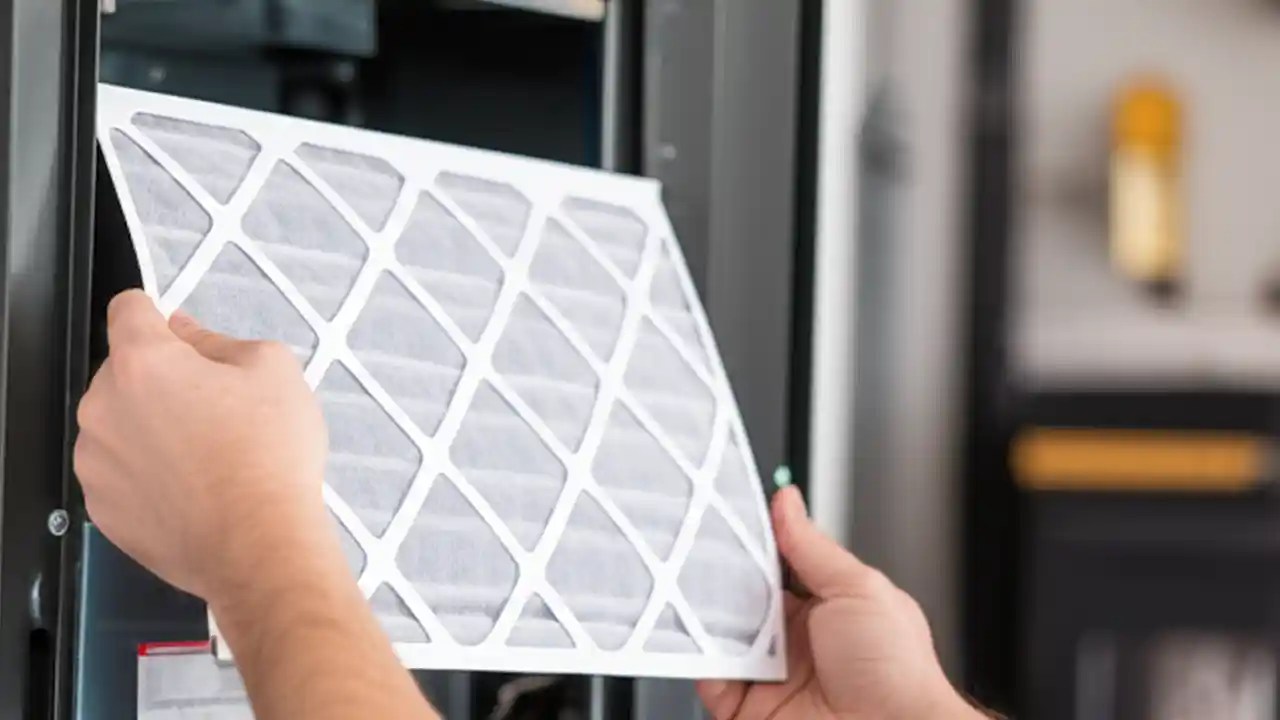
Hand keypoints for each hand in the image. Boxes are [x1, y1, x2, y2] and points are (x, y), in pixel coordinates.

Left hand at [75, 290, 333, 606]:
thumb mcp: (273, 369)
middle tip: (215, 407)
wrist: (260, 545)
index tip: (175, 332)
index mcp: (142, 362)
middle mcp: (103, 407)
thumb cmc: (270, 456)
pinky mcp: (102, 508)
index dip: (156, 314)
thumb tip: (188, 336)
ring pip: (119, 424)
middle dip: (161, 379)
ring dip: (150, 427)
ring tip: (206, 455)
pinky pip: (120, 473)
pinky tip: (191, 488)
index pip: (128, 309)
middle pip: (124, 372)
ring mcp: (96, 462)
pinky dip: (147, 474)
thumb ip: (220, 340)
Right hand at [697, 486, 983, 719]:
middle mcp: (796, 642)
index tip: (724, 518)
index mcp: (827, 609)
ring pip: (721, 636)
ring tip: (693, 591)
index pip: (776, 567)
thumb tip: (788, 502)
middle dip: (721, 578)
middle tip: (699, 552)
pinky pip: (711, 680)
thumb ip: (813, 547)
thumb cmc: (897, 672)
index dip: (752, 544)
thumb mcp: (858, 590)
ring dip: (706, 617)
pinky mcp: (749, 709)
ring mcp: (771, 676)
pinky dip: (698, 661)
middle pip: (743, 601)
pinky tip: (698, 639)